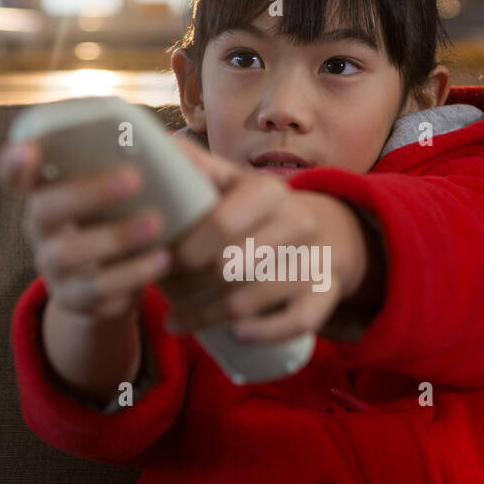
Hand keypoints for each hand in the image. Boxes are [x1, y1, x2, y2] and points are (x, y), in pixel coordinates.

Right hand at [0, 138, 170, 319]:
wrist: (109, 288)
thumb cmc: (112, 222)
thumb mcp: (109, 197)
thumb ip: (119, 168)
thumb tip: (158, 142)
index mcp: (44, 194)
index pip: (14, 176)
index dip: (14, 163)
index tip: (28, 148)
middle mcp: (40, 231)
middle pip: (45, 209)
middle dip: (87, 193)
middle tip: (134, 179)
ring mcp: (53, 269)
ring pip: (69, 254)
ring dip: (115, 237)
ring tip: (156, 224)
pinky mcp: (75, 300)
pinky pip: (99, 291)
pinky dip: (133, 274)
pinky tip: (163, 258)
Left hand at [161, 145, 365, 342]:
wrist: (313, 230)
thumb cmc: (251, 209)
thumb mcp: (227, 182)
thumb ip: (192, 167)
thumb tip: (156, 148)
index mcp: (268, 191)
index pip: (222, 225)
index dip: (184, 251)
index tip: (157, 263)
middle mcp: (298, 222)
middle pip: (231, 266)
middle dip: (188, 285)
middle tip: (163, 294)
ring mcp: (316, 260)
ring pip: (254, 298)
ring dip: (207, 315)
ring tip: (176, 320)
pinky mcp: (326, 294)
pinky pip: (299, 321)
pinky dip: (266, 331)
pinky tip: (234, 335)